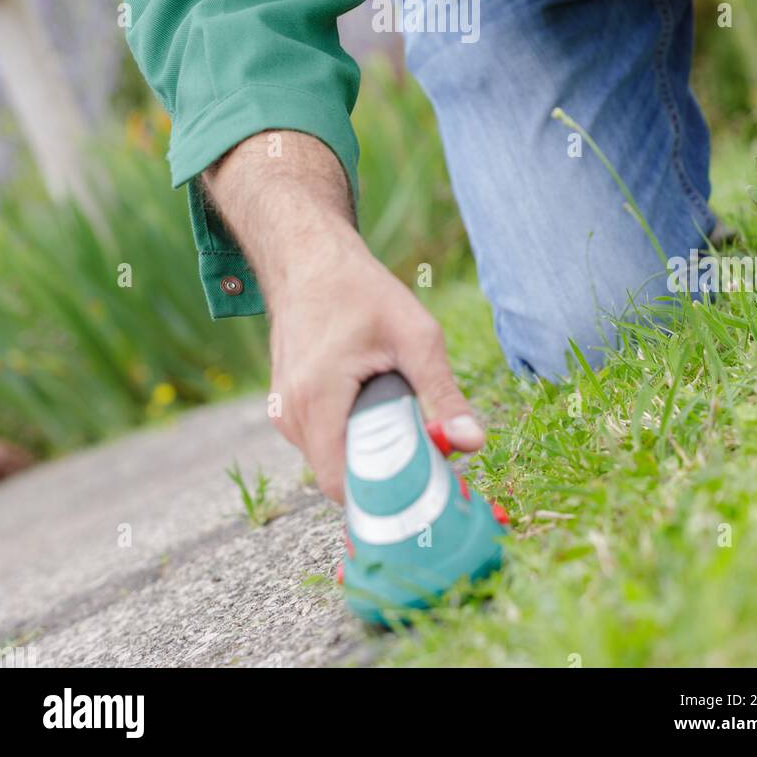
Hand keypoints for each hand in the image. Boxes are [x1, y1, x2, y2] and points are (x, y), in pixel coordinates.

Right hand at [267, 230, 484, 503]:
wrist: (309, 259)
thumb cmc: (360, 290)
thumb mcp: (415, 335)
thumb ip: (443, 393)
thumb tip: (473, 442)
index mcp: (317, 399)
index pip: (342, 483)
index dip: (384, 497)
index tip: (425, 490)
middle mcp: (290, 413)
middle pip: (339, 475)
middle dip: (384, 472)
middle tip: (426, 450)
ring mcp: (283, 411)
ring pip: (331, 460)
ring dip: (367, 451)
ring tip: (398, 413)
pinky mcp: (286, 406)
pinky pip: (322, 441)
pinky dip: (351, 435)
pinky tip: (375, 405)